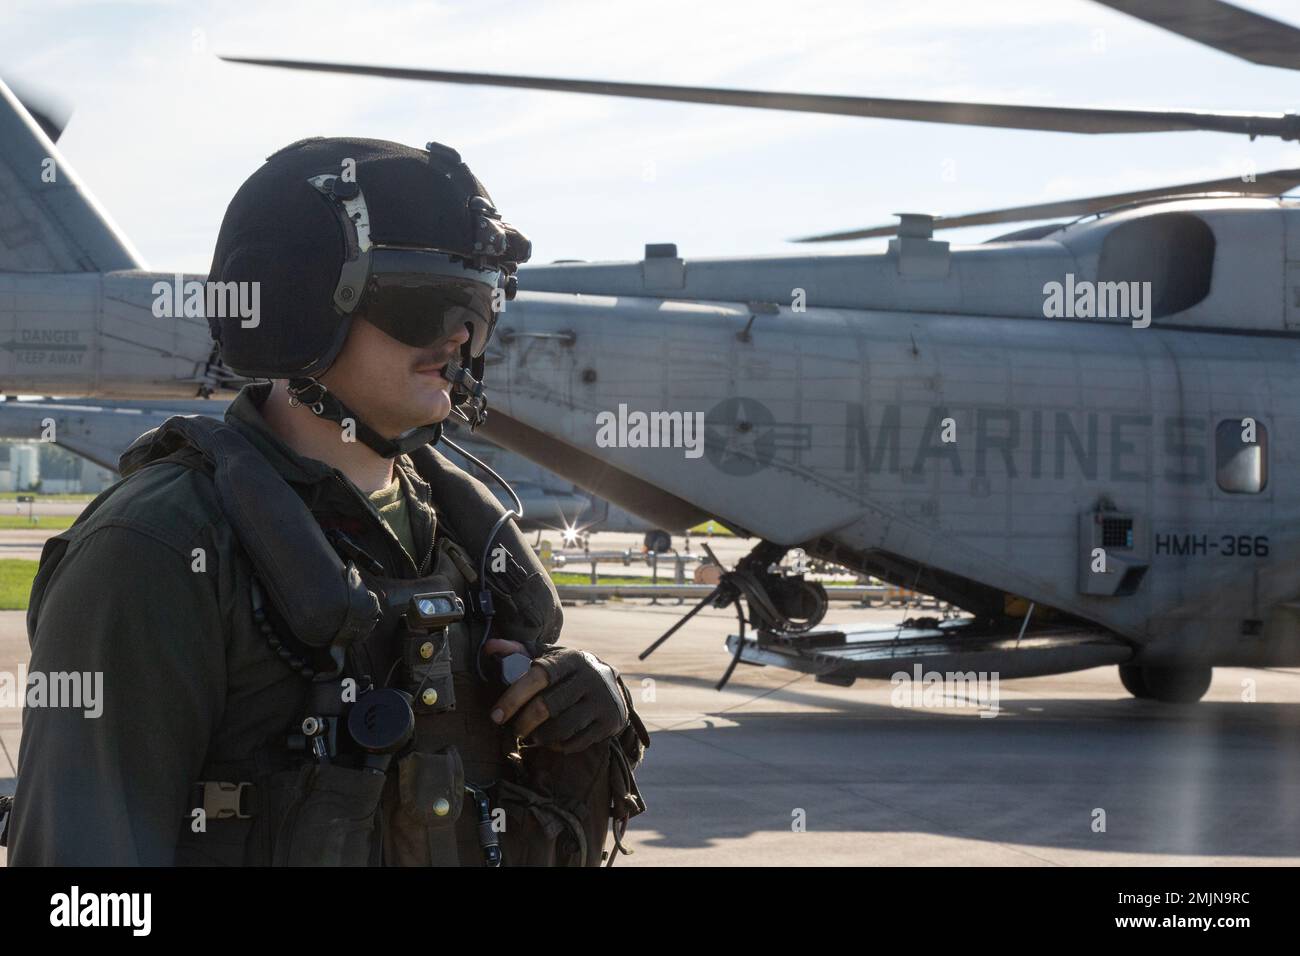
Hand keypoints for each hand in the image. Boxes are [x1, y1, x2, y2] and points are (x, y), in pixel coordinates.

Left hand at [490, 648, 629, 752]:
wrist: (611, 685)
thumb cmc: (568, 672)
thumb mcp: (549, 657)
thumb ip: (519, 652)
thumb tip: (489, 647)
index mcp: (571, 659)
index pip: (537, 677)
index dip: (513, 698)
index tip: (496, 716)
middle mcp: (589, 677)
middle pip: (547, 706)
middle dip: (523, 723)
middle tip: (514, 731)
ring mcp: (602, 701)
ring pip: (562, 728)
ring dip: (540, 737)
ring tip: (532, 736)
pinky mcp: (609, 722)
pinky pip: (576, 742)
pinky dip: (558, 746)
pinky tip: (551, 741)